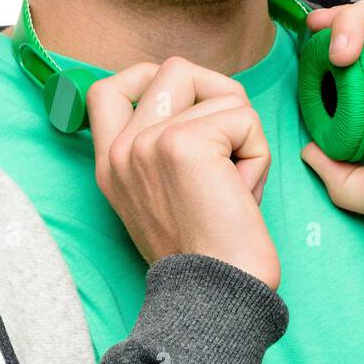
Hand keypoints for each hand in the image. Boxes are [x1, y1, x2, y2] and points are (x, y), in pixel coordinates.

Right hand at [88, 56, 280, 289]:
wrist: (215, 295)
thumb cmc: (209, 250)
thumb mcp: (166, 194)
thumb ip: (166, 146)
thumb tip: (205, 94)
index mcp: (111, 164)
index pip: (105, 89)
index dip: (148, 77)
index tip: (184, 103)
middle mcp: (121, 150)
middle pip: (174, 68)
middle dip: (218, 97)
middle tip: (229, 148)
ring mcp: (147, 142)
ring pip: (218, 89)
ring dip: (243, 130)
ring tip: (235, 178)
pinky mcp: (182, 144)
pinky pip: (244, 117)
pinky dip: (258, 153)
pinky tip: (243, 192)